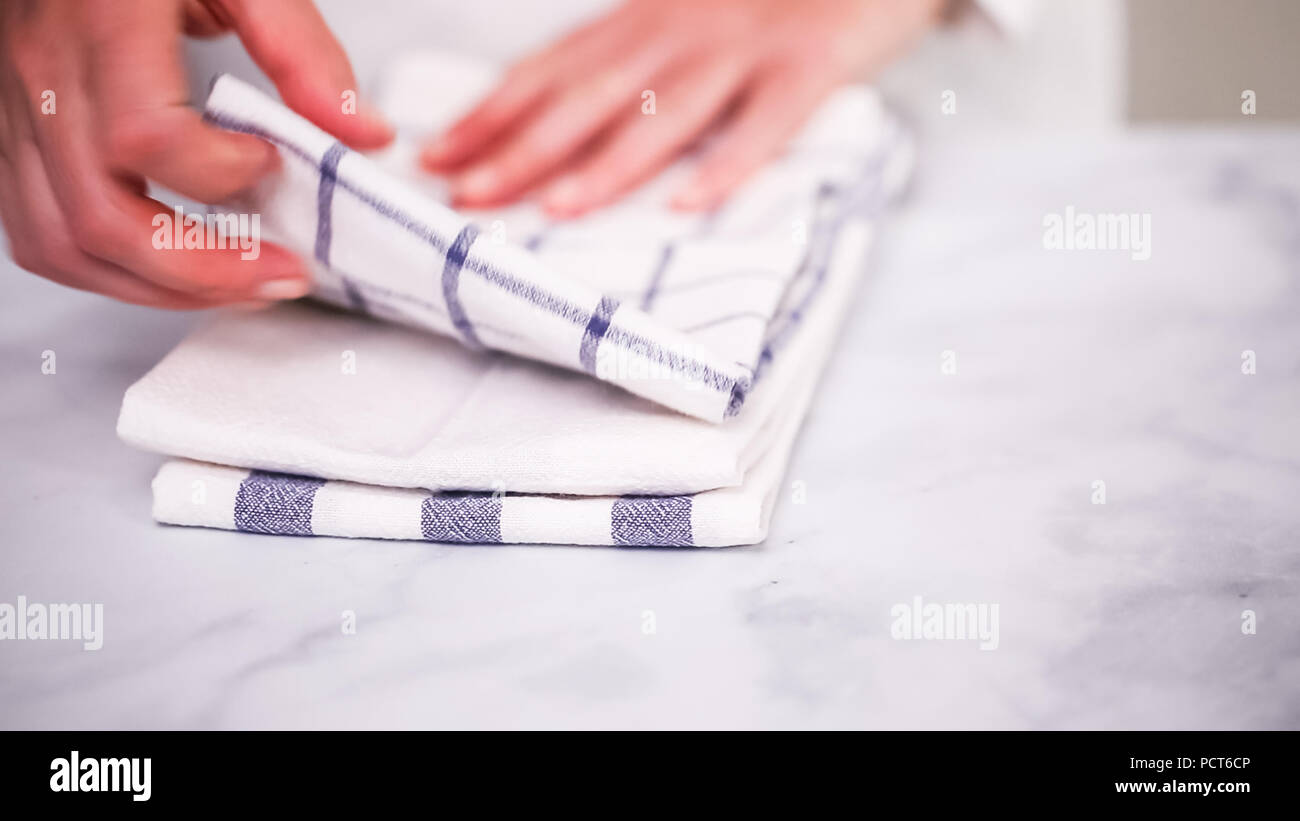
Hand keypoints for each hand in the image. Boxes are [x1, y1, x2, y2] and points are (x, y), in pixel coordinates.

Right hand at [0, 0, 392, 307]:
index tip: (271, 163)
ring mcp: (20, 108)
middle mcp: (46, 71)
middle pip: (101, 215)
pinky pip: (37, 231)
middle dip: (203, 271)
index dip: (218, 174)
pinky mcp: (15, 132)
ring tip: (237, 284)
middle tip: (282, 275)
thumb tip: (363, 135)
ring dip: (159, 287)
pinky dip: (106, 270)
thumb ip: (300, 50)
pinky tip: (169, 266)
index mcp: (103, 21)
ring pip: (64, 242)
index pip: (143, 135)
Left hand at [421, 0, 941, 216]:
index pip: (552, 68)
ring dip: (608, 162)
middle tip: (470, 193)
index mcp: (644, 19)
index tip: (440, 155)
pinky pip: (764, 123)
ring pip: (666, 110)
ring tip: (558, 207)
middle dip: (524, 146)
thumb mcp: (683, 14)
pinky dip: (727, 164)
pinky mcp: (808, 67)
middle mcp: (681, 31)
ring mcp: (744, 48)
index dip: (492, 112)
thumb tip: (556, 121)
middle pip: (590, 94)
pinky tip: (688, 204)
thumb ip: (629, 56)